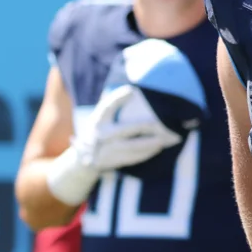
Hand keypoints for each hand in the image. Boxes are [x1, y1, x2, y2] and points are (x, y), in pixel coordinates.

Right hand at [46, 85, 181, 204]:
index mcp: (98, 120)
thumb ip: (114, 106)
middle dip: (149, 127)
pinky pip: (134, 158)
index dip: (118, 97)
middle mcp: (101, 135)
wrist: (81, 161)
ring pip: (134, 147)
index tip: (132, 90)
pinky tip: (159, 147)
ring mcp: (107, 151)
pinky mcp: (113, 162)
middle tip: (165, 123)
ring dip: (154, 142)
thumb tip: (134, 90)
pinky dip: (148, 152)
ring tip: (170, 138)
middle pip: (129, 129)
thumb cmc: (97, 132)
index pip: (107, 106)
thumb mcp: (100, 118)